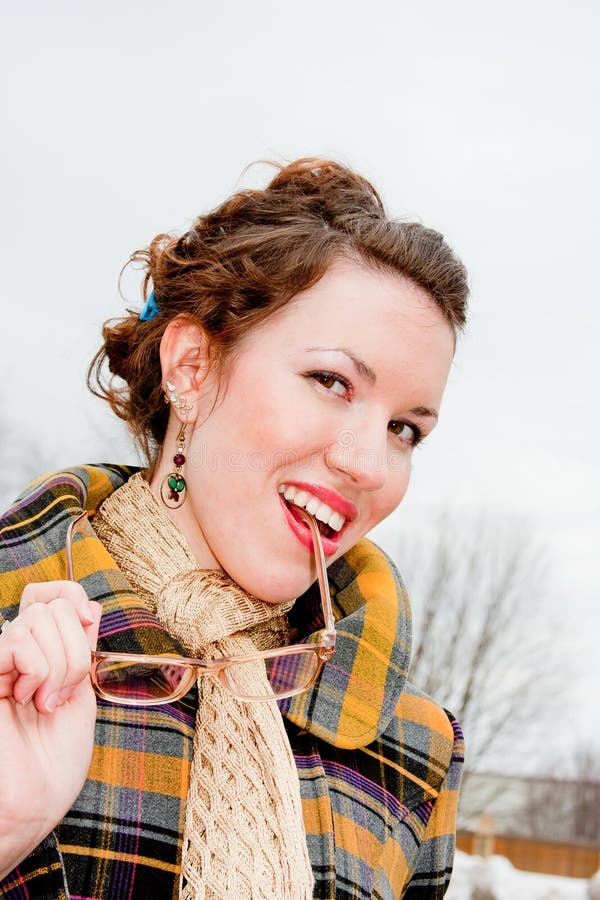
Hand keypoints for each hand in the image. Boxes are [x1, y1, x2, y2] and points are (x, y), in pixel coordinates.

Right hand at [0, 582, 100, 879]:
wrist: (33, 803)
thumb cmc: (55, 759)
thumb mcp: (80, 692)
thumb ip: (79, 648)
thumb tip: (88, 606)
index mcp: (38, 653)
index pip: (49, 593)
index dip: (72, 597)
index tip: (87, 624)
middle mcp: (13, 652)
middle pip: (52, 606)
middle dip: (74, 649)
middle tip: (62, 694)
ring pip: (38, 620)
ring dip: (59, 665)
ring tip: (44, 703)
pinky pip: (16, 640)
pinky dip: (37, 668)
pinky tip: (25, 699)